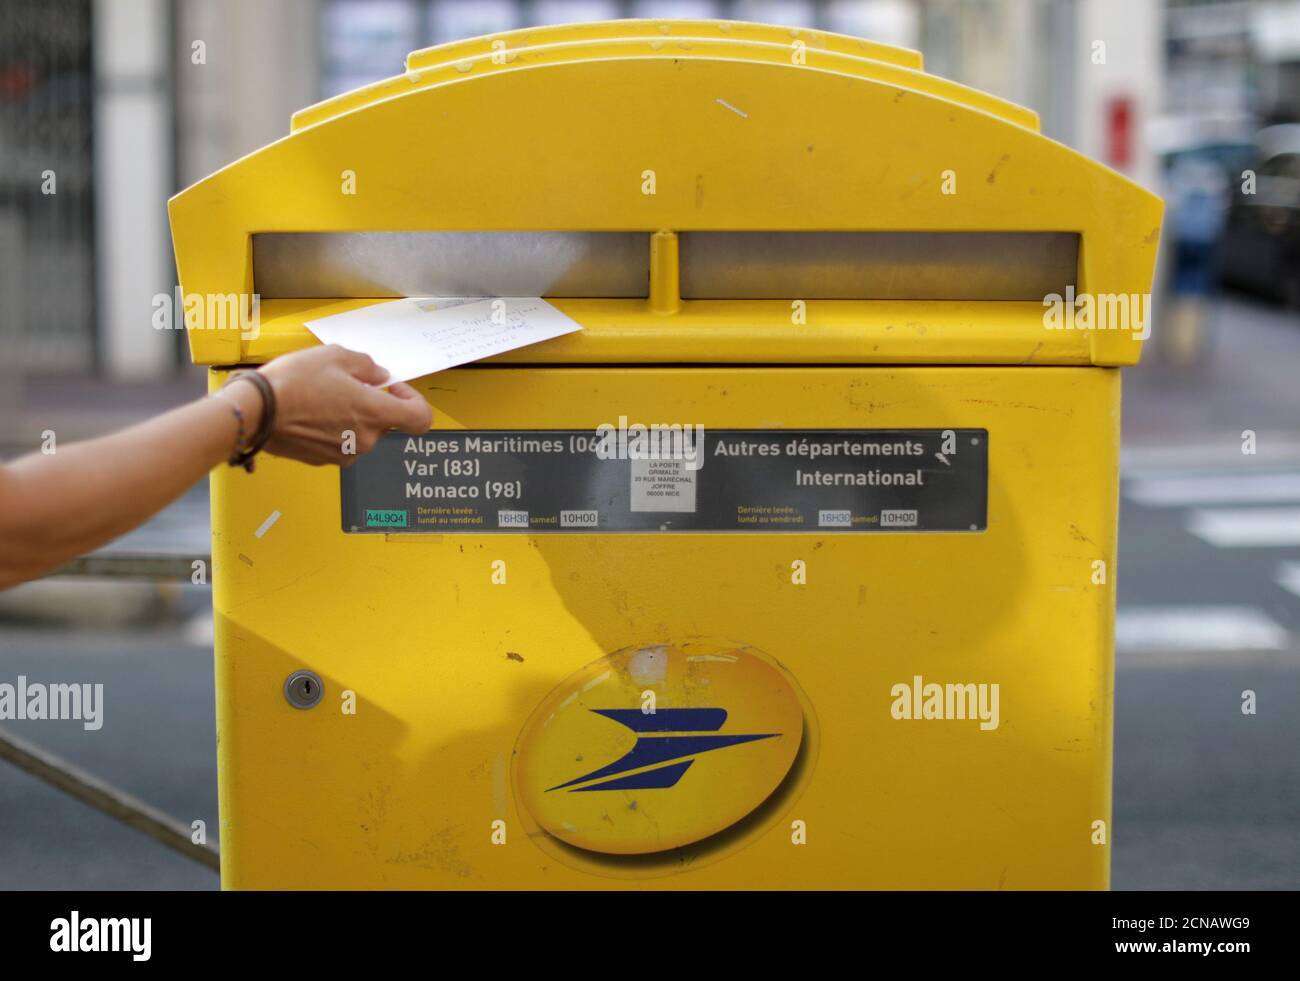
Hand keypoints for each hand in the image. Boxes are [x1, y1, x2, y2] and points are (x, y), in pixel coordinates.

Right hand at [257, 345, 431, 465]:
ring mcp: (344, 453)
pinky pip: (339, 441)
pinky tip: (312, 412)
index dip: (414, 401)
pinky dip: (333, 428)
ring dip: (351, 415)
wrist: (255, 411)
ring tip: (323, 396)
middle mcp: (365, 440)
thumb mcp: (335, 356)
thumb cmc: (293, 383)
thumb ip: (367, 366)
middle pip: (385, 422)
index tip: (397, 388)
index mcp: (375, 414)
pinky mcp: (324, 460)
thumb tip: (379, 376)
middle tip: (348, 383)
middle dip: (372, 402)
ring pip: (361, 432)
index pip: (420, 419)